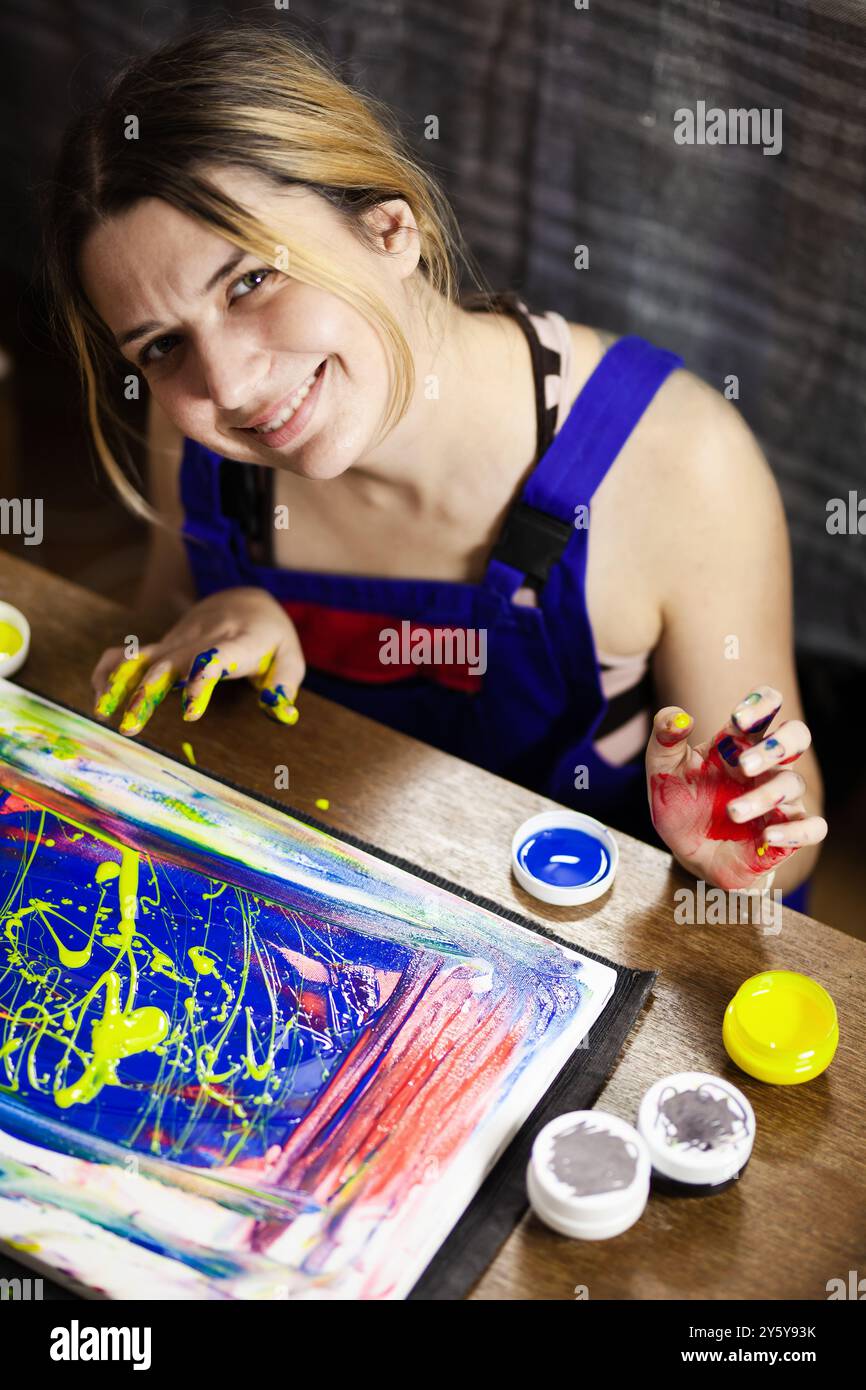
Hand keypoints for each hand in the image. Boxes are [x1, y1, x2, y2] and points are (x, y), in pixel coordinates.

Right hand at [91, 587, 305, 736]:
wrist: (246, 601)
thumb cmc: (271, 640)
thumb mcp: (290, 660)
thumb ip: (284, 687)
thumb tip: (281, 715)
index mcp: (239, 641)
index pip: (217, 657)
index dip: (200, 681)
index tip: (189, 714)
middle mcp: (204, 637)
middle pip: (171, 662)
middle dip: (146, 693)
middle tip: (128, 726)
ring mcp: (180, 639)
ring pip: (146, 657)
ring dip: (120, 682)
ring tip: (101, 712)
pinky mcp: (165, 644)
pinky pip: (133, 653)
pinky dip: (111, 669)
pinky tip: (98, 695)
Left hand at [646, 684, 827, 891]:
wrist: (686, 851)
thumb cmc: (679, 801)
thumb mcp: (662, 768)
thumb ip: (665, 737)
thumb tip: (679, 718)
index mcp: (738, 740)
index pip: (767, 705)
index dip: (762, 704)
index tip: (738, 719)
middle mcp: (766, 764)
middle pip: (797, 735)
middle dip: (776, 745)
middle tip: (743, 764)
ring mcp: (781, 798)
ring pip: (793, 784)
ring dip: (765, 796)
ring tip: (732, 812)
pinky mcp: (788, 831)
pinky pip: (813, 828)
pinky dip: (796, 831)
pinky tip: (768, 834)